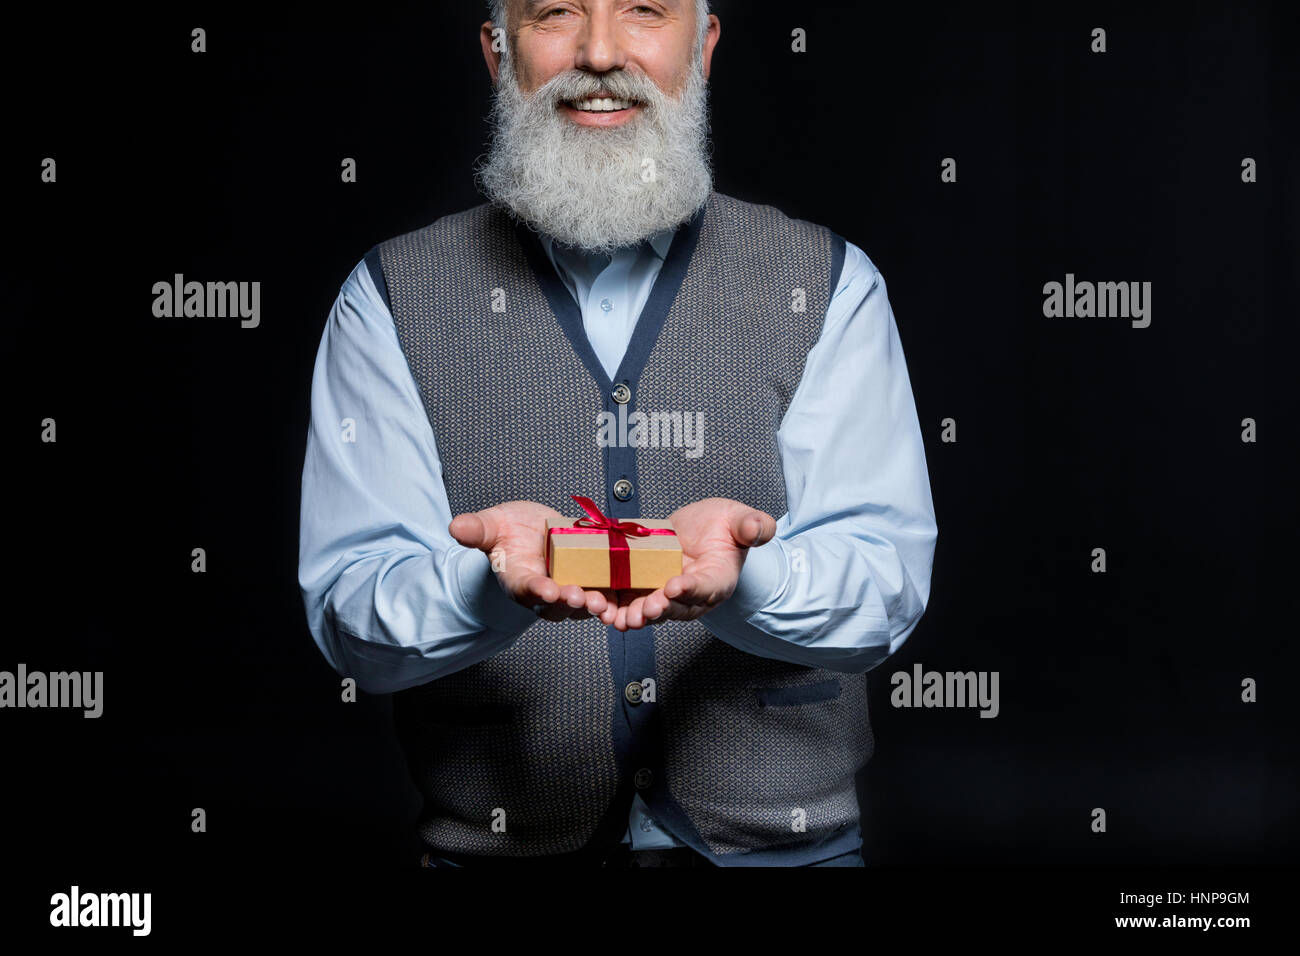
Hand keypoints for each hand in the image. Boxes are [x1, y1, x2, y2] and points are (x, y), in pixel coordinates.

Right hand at [449, 501, 618, 624]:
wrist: (532, 535)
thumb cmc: (509, 532)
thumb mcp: (492, 525)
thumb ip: (476, 529)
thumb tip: (454, 526)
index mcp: (518, 579)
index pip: (525, 588)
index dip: (535, 590)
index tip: (544, 589)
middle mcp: (543, 592)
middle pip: (555, 604)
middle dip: (567, 602)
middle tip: (578, 598)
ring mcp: (567, 591)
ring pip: (580, 605)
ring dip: (592, 606)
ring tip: (602, 604)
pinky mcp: (589, 585)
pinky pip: (602, 597)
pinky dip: (613, 601)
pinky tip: (624, 600)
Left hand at [611, 498, 776, 630]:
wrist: (702, 532)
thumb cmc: (724, 528)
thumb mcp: (740, 519)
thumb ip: (752, 525)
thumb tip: (760, 529)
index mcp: (718, 578)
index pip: (708, 587)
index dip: (692, 588)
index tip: (676, 585)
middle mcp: (692, 595)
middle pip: (676, 607)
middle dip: (659, 610)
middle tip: (646, 609)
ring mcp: (667, 595)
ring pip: (650, 611)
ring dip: (634, 616)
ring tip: (620, 617)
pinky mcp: (645, 590)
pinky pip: (630, 602)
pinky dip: (616, 607)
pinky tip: (601, 608)